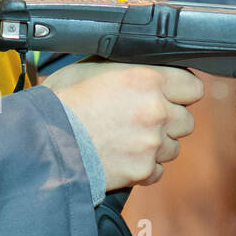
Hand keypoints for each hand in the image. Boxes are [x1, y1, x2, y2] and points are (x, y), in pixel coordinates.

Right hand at [42, 60, 203, 189]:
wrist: (42, 143)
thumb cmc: (61, 101)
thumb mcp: (92, 67)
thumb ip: (127, 66)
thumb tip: (143, 64)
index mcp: (147, 79)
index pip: (193, 86)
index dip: (179, 90)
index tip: (169, 94)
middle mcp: (156, 111)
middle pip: (186, 120)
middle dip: (168, 119)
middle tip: (140, 118)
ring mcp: (151, 144)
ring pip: (173, 147)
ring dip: (157, 144)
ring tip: (127, 138)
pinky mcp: (142, 171)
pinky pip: (157, 170)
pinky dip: (144, 166)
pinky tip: (122, 156)